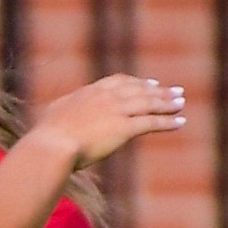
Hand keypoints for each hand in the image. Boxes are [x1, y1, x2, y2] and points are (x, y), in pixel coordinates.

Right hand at [33, 74, 185, 169]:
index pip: (119, 82)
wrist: (52, 145)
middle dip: (159, 91)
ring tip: (181, 104)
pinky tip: (180, 122)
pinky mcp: (123, 128)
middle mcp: (106, 97)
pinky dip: (168, 121)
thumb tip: (59, 116)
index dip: (137, 82)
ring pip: (149, 103)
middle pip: (139, 90)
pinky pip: (151, 122)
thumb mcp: (54, 116)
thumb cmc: (47, 137)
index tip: (150, 84)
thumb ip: (64, 112)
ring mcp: (116, 111)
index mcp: (89, 93)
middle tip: (175, 91)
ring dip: (167, 103)